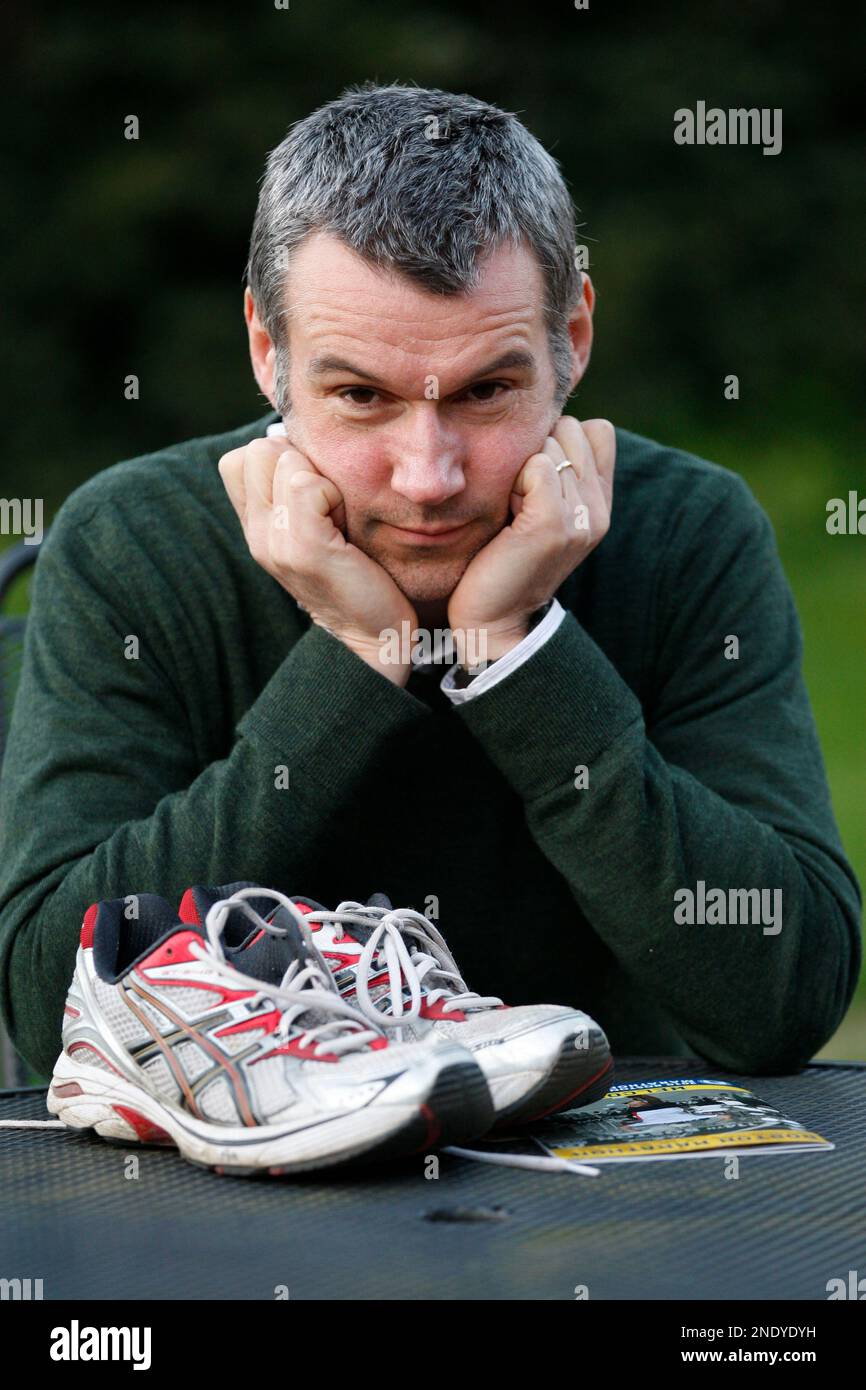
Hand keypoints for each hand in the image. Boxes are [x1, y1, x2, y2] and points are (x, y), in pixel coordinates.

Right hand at [218, 436, 416, 683]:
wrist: (375, 635)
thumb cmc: (358, 574)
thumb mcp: (317, 528)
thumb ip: (297, 492)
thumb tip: (297, 440)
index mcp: (256, 526)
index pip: (241, 458)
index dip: (281, 460)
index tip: (314, 496)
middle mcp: (256, 533)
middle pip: (259, 449)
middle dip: (301, 463)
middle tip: (329, 507)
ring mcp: (273, 542)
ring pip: (283, 460)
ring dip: (321, 479)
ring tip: (338, 519)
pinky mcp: (301, 548)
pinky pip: (305, 484)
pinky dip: (332, 495)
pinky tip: (345, 528)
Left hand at [447, 416, 615, 660]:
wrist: (494, 619)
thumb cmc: (502, 558)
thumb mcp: (538, 510)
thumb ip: (554, 472)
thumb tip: (543, 421)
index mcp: (600, 502)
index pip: (597, 429)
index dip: (560, 440)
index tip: (534, 481)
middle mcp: (599, 508)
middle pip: (572, 428)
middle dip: (538, 450)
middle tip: (520, 498)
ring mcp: (581, 516)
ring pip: (551, 445)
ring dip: (521, 469)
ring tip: (512, 511)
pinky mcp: (555, 523)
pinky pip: (536, 465)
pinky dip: (514, 483)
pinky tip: (507, 516)